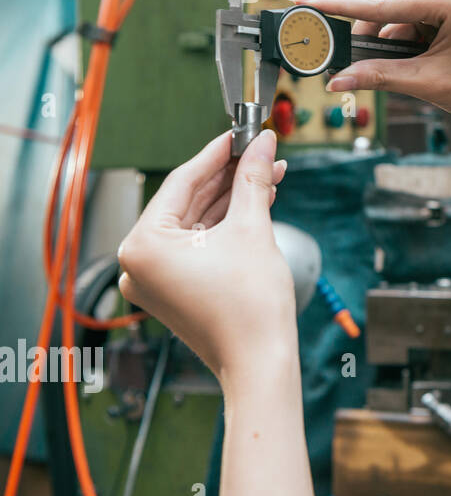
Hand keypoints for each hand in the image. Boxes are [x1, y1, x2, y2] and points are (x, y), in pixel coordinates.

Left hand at [116, 129, 292, 387]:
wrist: (260, 361)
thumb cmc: (250, 306)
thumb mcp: (252, 228)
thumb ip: (252, 180)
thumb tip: (261, 145)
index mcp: (142, 245)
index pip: (181, 182)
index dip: (217, 153)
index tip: (241, 134)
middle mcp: (138, 262)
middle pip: (188, 201)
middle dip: (230, 176)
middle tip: (259, 151)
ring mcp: (154, 279)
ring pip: (196, 222)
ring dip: (232, 198)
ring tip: (267, 173)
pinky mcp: (173, 288)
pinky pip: (198, 243)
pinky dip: (224, 224)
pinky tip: (255, 202)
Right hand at [290, 0, 450, 129]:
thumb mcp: (429, 84)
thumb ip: (380, 77)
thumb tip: (337, 79)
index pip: (381, 4)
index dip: (338, 6)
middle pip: (384, 12)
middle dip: (366, 41)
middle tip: (335, 61)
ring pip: (393, 21)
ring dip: (386, 48)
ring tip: (402, 75)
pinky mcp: (446, 10)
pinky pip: (407, 26)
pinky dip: (401, 47)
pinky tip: (412, 67)